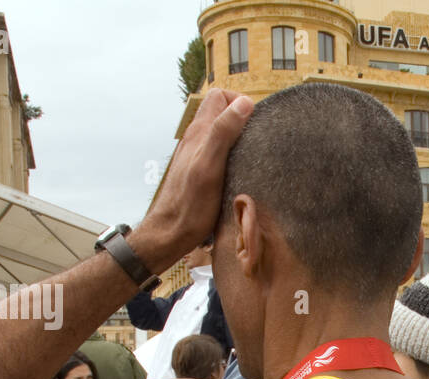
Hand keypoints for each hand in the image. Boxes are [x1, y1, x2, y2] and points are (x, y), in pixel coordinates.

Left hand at [132, 90, 254, 272]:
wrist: (172, 233)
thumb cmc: (191, 204)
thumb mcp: (210, 166)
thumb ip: (223, 132)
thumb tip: (244, 103)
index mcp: (199, 132)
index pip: (219, 97)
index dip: (239, 103)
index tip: (255, 123)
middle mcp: (197, 139)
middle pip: (221, 112)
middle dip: (241, 118)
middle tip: (256, 139)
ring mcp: (198, 155)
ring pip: (220, 133)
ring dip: (237, 137)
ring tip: (252, 155)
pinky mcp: (201, 172)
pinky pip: (219, 152)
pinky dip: (232, 154)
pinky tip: (240, 171)